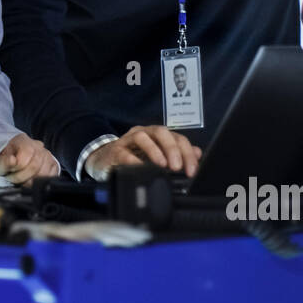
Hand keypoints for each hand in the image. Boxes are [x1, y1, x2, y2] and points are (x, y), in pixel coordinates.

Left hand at [0, 133, 59, 185]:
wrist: (12, 160)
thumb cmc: (5, 161)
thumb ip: (3, 162)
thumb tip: (12, 161)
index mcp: (23, 141)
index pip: (25, 157)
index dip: (16, 169)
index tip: (9, 172)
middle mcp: (38, 146)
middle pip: (35, 166)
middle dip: (22, 177)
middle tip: (14, 178)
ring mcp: (47, 154)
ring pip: (44, 173)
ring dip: (31, 181)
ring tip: (22, 179)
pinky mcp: (53, 164)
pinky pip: (51, 177)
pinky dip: (40, 182)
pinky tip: (31, 179)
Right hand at [85, 125, 202, 182]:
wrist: (105, 160)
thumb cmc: (134, 157)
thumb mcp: (158, 155)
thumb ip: (178, 153)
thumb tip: (197, 152)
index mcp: (156, 135)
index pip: (177, 137)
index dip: (186, 153)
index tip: (191, 170)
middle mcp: (143, 133)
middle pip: (161, 132)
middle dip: (172, 149)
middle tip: (177, 167)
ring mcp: (128, 140)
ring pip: (142, 138)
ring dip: (154, 151)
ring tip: (162, 166)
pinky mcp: (115, 151)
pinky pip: (124, 153)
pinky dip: (133, 161)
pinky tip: (141, 169)